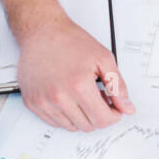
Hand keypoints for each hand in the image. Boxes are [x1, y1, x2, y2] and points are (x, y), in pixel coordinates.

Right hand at [16, 8, 134, 131]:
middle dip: (98, 115)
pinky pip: (54, 122)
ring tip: (83, 96)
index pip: (102, 119)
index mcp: (79, 86)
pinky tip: (68, 98)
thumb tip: (126, 107)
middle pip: (88, 126)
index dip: (114, 116)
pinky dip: (65, 115)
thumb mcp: (103, 58)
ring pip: (71, 127)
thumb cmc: (70, 41)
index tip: (114, 109)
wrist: (42, 31)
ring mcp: (43, 102)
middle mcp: (59, 97)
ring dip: (81, 116)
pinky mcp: (32, 103)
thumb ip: (117, 86)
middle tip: (99, 98)